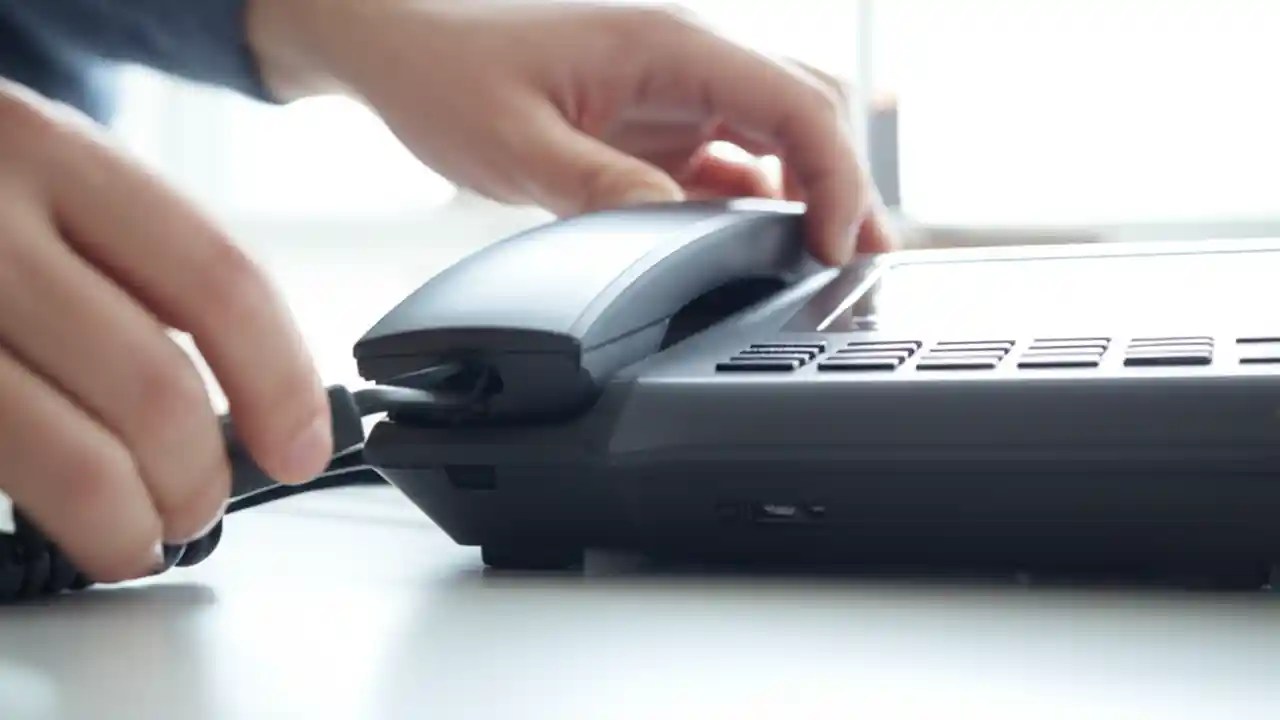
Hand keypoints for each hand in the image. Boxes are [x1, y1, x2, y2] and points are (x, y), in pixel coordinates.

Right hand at [0, 82, 331, 581]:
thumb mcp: (38, 183)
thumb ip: (132, 266)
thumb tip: (252, 400)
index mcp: (52, 151)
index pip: (220, 279)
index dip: (282, 382)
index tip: (303, 446)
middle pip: (154, 385)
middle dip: (197, 476)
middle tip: (200, 508)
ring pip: (69, 455)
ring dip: (128, 521)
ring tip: (137, 536)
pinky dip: (52, 518)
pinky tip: (63, 523)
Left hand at [248, 0, 893, 264]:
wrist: (395, 44)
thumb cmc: (444, 72)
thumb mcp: (516, 145)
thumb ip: (601, 187)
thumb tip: (682, 230)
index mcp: (668, 46)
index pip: (793, 103)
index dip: (835, 175)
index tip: (834, 247)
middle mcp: (685, 60)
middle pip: (805, 112)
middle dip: (843, 185)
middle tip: (855, 263)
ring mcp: (672, 90)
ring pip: (777, 133)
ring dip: (808, 191)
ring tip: (824, 259)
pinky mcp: (652, 119)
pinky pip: (727, 157)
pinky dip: (757, 198)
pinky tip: (756, 242)